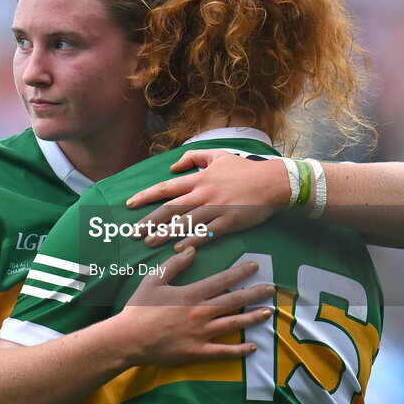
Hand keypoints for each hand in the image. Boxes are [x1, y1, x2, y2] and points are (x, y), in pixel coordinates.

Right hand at [114, 246, 275, 366]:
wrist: (129, 338)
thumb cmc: (139, 308)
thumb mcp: (154, 280)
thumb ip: (174, 265)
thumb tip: (192, 250)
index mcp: (192, 294)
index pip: (222, 280)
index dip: (241, 273)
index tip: (255, 267)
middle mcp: (201, 312)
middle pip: (234, 301)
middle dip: (255, 294)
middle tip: (272, 289)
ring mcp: (201, 333)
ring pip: (233, 324)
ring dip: (253, 318)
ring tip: (268, 313)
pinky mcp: (197, 352)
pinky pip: (223, 352)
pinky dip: (239, 350)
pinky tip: (252, 346)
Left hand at [125, 149, 290, 249]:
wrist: (273, 182)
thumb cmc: (246, 169)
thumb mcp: (218, 155)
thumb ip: (194, 158)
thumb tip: (173, 167)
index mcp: (200, 178)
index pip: (166, 187)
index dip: (146, 196)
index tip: (130, 204)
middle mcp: (204, 193)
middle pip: (170, 208)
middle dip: (149, 221)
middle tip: (134, 232)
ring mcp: (216, 208)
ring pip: (184, 223)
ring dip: (165, 233)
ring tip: (149, 242)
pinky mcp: (229, 221)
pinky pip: (206, 233)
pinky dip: (191, 240)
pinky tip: (178, 248)